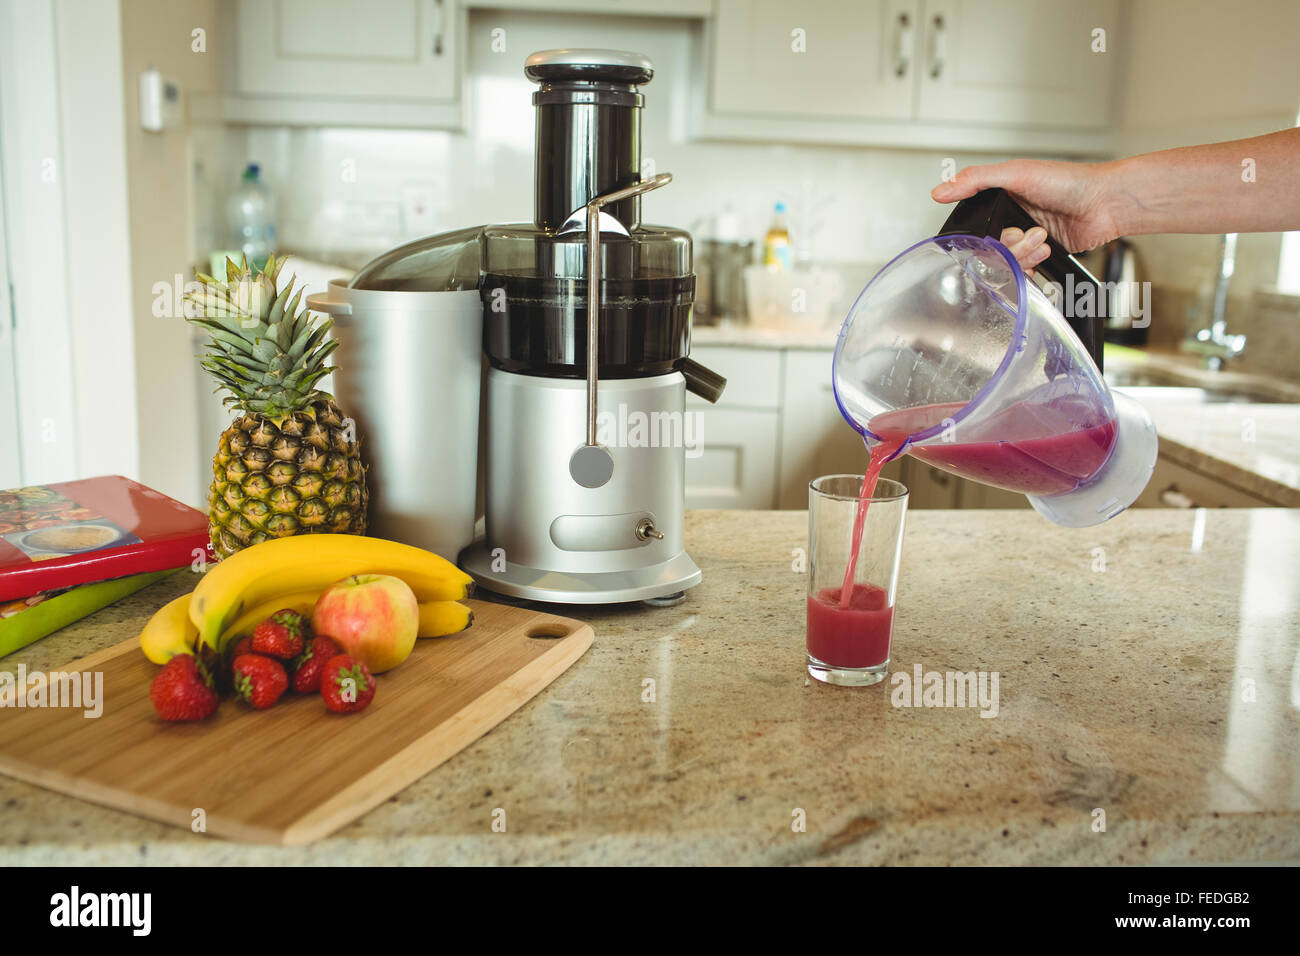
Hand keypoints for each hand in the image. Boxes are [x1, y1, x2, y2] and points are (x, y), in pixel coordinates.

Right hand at [931, 159, 1120, 263]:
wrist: (1106, 203)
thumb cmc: (1070, 181)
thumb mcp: (1017, 173)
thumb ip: (976, 180)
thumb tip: (941, 190)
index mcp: (1000, 196)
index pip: (973, 224)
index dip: (979, 234)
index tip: (994, 231)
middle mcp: (1011, 218)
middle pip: (989, 248)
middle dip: (1008, 246)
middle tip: (1027, 232)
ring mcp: (1025, 237)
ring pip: (1006, 262)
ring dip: (1025, 254)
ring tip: (1042, 239)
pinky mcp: (1040, 254)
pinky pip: (1023, 272)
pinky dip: (1031, 268)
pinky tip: (1044, 253)